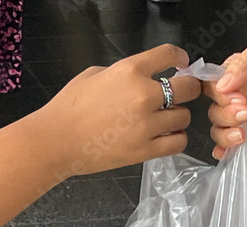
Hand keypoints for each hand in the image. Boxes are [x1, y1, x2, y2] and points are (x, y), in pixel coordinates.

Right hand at [38, 44, 201, 175]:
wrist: (58, 140)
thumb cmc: (70, 106)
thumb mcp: (95, 74)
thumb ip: (124, 74)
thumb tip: (142, 79)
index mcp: (130, 70)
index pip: (168, 55)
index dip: (180, 58)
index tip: (182, 64)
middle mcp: (144, 95)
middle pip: (187, 89)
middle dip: (188, 89)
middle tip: (182, 94)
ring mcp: (147, 125)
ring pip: (184, 117)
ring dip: (178, 117)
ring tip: (166, 120)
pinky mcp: (146, 150)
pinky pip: (178, 142)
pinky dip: (176, 139)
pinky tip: (166, 137)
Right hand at [204, 33, 246, 158]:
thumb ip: (244, 64)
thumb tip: (224, 83)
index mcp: (237, 73)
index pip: (213, 87)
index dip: (220, 95)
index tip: (235, 96)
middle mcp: (240, 94)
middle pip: (215, 112)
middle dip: (227, 116)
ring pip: (222, 130)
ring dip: (226, 135)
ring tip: (243, 131)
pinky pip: (238, 144)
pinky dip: (228, 151)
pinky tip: (227, 153)